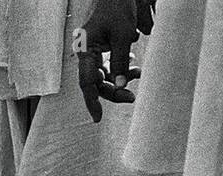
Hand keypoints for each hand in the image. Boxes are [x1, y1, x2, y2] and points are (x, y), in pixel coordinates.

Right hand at [78, 0, 155, 121]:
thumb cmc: (118, 9)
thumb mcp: (123, 35)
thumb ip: (120, 62)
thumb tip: (120, 86)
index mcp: (85, 50)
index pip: (86, 83)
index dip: (92, 102)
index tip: (98, 118)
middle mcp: (86, 54)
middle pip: (95, 82)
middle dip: (113, 90)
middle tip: (131, 97)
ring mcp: (93, 52)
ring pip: (103, 76)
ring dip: (119, 80)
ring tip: (137, 75)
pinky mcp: (101, 49)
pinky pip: (108, 66)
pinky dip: (120, 69)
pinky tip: (133, 68)